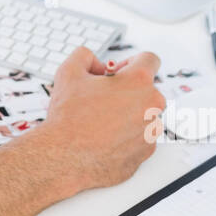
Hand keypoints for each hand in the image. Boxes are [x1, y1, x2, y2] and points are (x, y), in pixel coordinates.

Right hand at [20, 46, 165, 195]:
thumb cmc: (68, 118)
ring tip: (101, 121)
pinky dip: (127, 136)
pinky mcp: (145, 153)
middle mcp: (151, 106)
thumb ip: (85, 56)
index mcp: (138, 82)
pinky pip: (141, 138)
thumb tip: (96, 64)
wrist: (64, 159)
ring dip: (128, 114)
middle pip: (148, 89)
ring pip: (145, 115)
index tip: (118, 72)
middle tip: (102, 98)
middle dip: (127, 91)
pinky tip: (105, 137)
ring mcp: (150, 132)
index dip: (131, 62)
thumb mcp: (68, 72)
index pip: (150, 60)